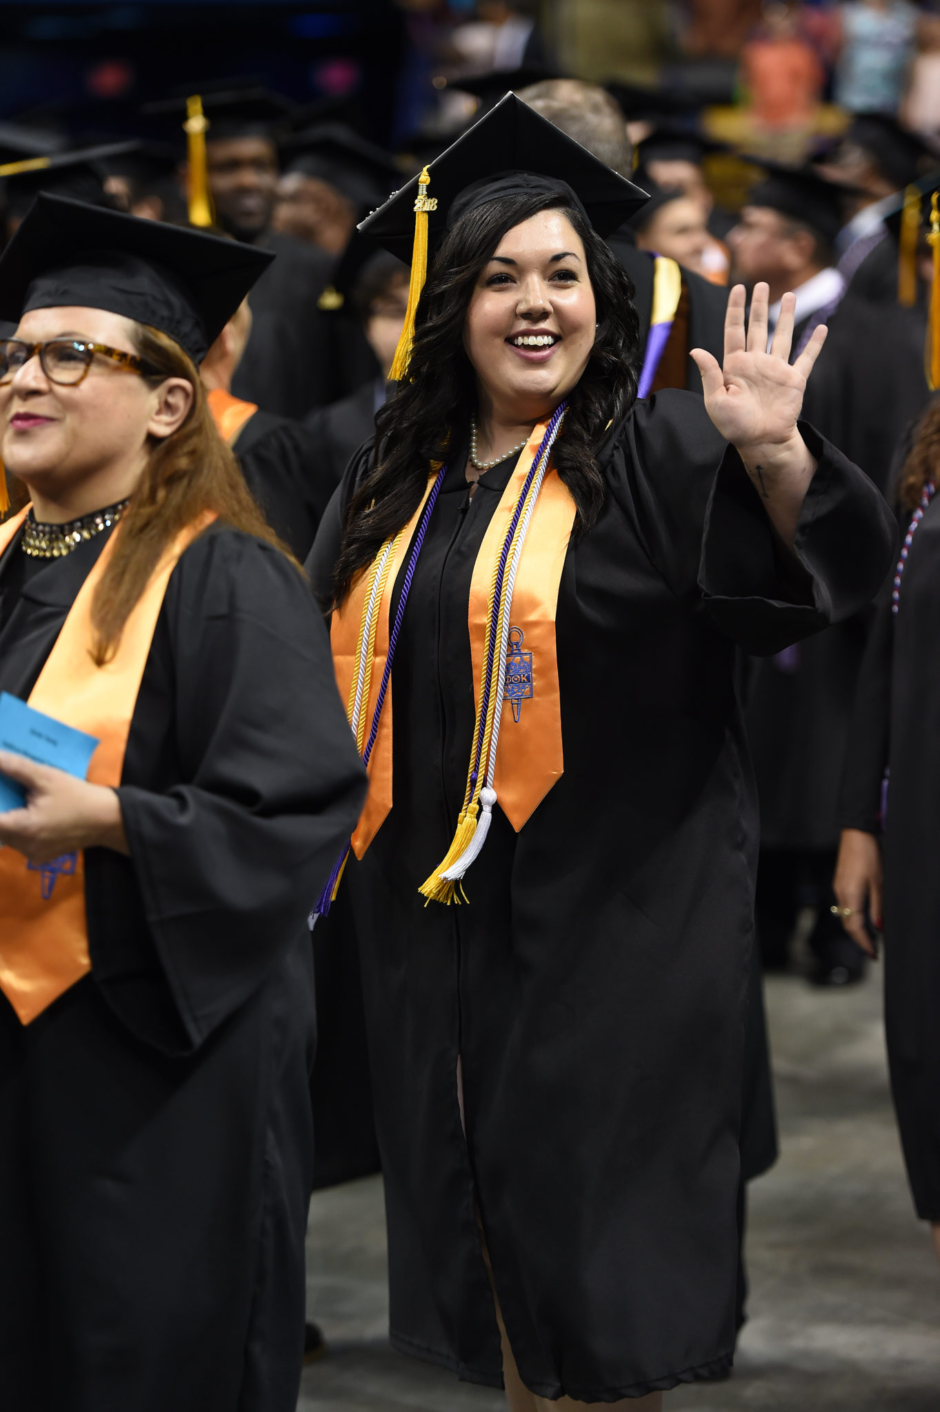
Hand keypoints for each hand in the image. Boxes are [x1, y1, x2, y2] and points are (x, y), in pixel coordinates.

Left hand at [0, 751, 127, 862]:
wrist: (106, 819)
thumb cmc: (77, 796)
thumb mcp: (47, 777)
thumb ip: (16, 767)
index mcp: (24, 828)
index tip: (1, 790)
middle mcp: (24, 846)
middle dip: (3, 808)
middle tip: (12, 791)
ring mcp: (32, 854)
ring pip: (6, 836)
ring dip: (8, 819)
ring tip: (24, 801)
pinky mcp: (39, 857)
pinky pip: (19, 842)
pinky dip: (19, 829)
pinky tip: (31, 814)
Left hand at [691, 282, 826, 452]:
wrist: (761, 442)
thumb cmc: (734, 426)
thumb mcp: (715, 401)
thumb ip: (709, 374)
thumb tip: (696, 350)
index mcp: (735, 366)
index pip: (734, 330)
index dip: (736, 309)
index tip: (738, 287)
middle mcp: (756, 363)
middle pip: (758, 327)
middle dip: (759, 305)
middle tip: (762, 283)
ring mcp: (776, 370)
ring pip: (782, 336)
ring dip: (786, 316)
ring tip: (790, 295)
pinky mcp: (794, 380)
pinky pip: (806, 358)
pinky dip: (814, 343)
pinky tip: (821, 328)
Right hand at [832, 827, 881, 957]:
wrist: (856, 834)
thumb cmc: (869, 856)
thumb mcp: (879, 883)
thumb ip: (878, 907)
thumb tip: (879, 927)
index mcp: (850, 896)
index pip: (855, 928)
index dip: (864, 943)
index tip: (873, 954)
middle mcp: (840, 894)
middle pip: (847, 925)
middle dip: (859, 939)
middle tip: (871, 950)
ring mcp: (838, 888)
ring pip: (844, 916)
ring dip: (855, 929)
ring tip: (869, 937)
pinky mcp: (839, 882)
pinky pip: (844, 906)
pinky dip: (852, 917)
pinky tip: (862, 918)